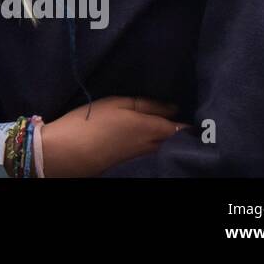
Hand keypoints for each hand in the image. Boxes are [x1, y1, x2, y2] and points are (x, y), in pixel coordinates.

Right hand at [39, 96, 184, 176]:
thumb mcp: (118, 103)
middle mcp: (153, 146)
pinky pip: (153, 151)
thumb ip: (147, 104)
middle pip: (176, 139)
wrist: (69, 153)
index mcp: (153, 129)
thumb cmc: (92, 122)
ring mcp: (143, 156)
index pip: (183, 128)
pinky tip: (149, 134)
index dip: (190, 120)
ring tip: (167, 121)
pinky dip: (157, 143)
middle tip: (185, 114)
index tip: (195, 109)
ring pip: (165, 146)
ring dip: (169, 136)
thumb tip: (174, 107)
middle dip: (182, 129)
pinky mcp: (132, 161)